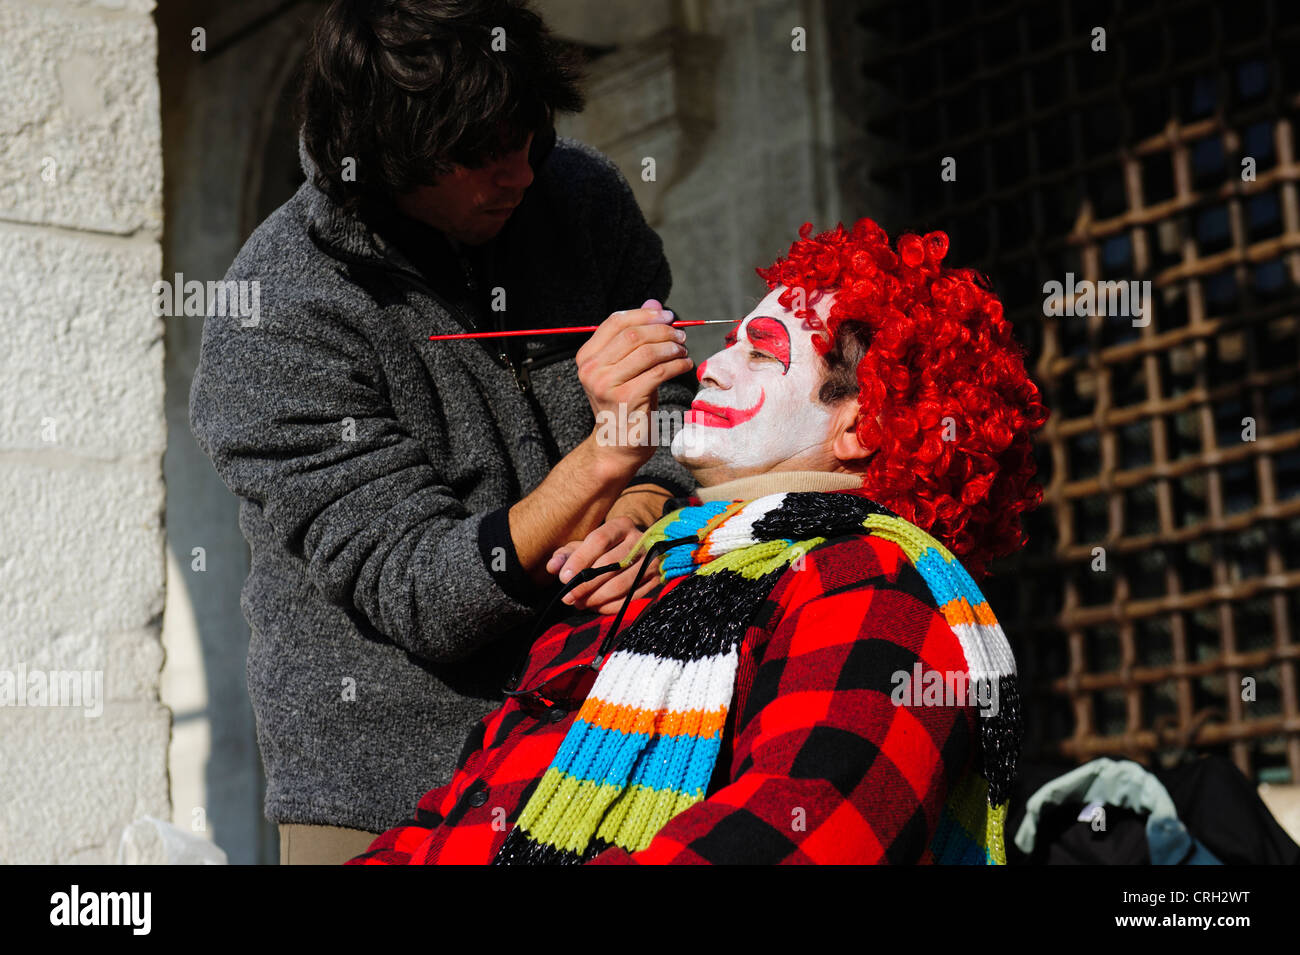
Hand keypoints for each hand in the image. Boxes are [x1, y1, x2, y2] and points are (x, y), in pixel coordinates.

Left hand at [546, 517, 661, 614]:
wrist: (640, 553)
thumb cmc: (605, 550)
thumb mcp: (585, 546)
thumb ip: (567, 554)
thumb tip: (553, 566)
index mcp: (621, 526)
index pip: (599, 540)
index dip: (580, 559)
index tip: (564, 578)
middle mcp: (640, 540)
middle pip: (610, 564)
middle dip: (585, 585)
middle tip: (568, 597)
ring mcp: (652, 560)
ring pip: (622, 584)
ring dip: (597, 598)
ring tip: (580, 603)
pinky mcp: (656, 580)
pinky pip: (632, 598)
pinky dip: (611, 606)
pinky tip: (596, 607)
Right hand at [577, 299, 693, 468]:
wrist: (616, 444)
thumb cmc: (624, 403)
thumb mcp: (625, 366)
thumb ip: (635, 335)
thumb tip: (654, 303)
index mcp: (587, 357)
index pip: (615, 322)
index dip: (645, 315)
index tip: (668, 316)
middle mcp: (592, 370)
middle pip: (633, 335)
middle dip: (662, 331)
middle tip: (681, 335)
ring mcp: (607, 385)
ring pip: (646, 352)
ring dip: (671, 347)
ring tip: (683, 351)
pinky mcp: (627, 398)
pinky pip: (658, 372)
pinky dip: (676, 365)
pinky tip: (684, 365)